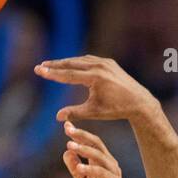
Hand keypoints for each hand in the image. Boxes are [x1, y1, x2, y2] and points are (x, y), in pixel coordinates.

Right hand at [34, 55, 160, 123]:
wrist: (138, 101)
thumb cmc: (115, 109)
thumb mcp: (94, 112)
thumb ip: (75, 112)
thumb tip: (58, 117)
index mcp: (95, 78)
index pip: (68, 74)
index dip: (52, 73)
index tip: (39, 70)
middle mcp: (99, 66)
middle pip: (72, 63)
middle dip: (55, 65)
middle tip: (40, 66)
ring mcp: (105, 62)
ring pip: (80, 60)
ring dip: (65, 62)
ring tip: (51, 65)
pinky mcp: (109, 62)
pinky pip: (89, 60)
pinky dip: (78, 62)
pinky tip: (70, 64)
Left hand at [61, 122, 133, 177]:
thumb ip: (75, 167)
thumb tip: (67, 152)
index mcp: (101, 161)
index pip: (91, 142)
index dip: (79, 134)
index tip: (66, 125)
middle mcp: (109, 163)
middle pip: (96, 143)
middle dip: (81, 135)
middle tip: (68, 129)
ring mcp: (112, 172)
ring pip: (99, 155)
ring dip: (84, 149)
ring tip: (70, 146)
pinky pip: (101, 173)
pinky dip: (90, 169)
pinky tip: (79, 168)